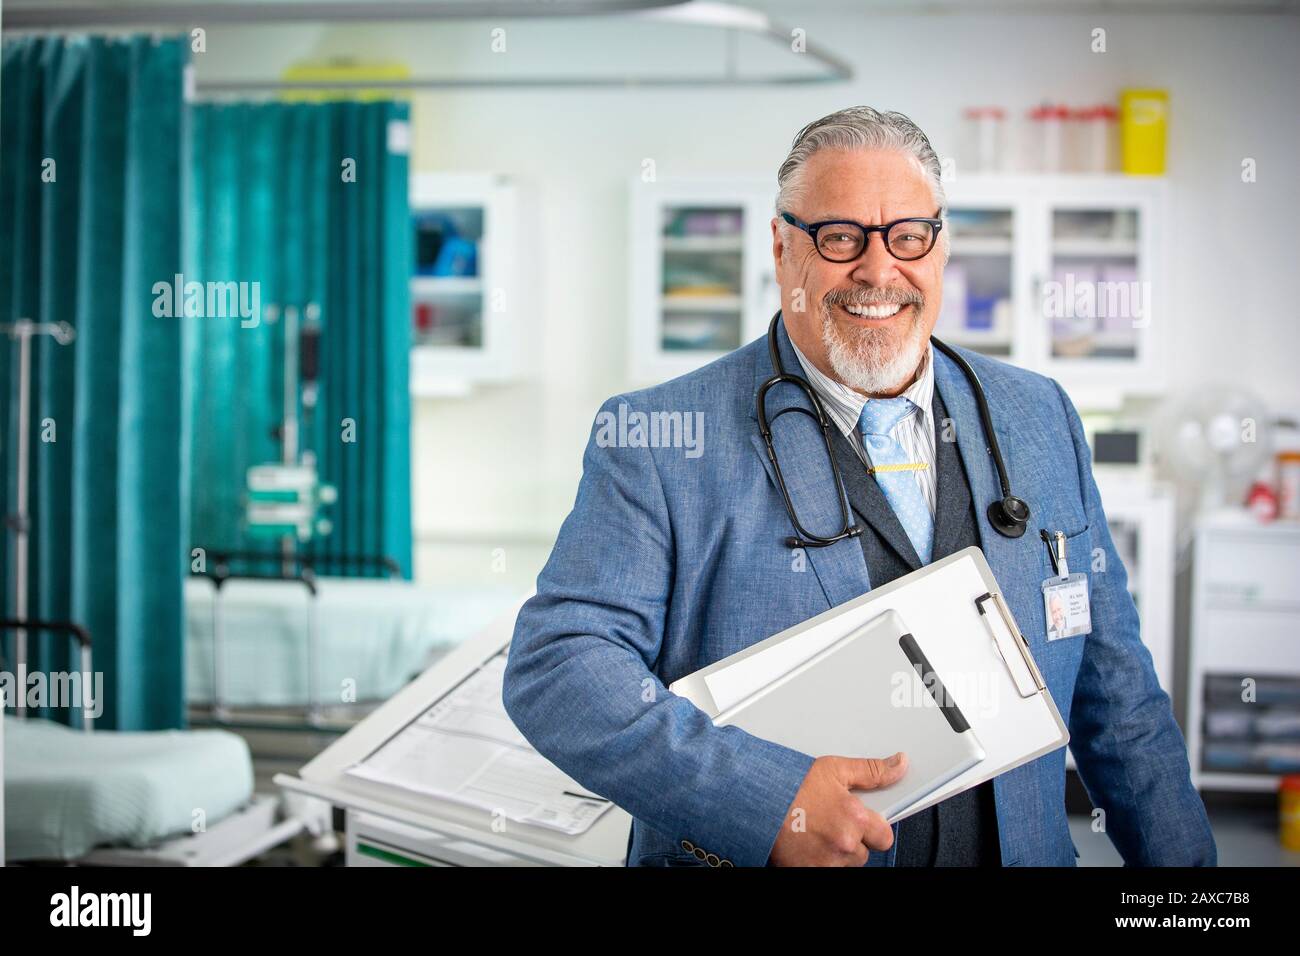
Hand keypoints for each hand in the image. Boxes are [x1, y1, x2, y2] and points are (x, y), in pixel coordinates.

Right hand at [768, 752, 907, 866]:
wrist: (755, 801)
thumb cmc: (789, 785)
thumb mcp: (833, 769)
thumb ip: (871, 771)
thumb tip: (898, 765)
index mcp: (855, 818)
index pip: (884, 836)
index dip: (873, 828)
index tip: (862, 822)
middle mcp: (844, 844)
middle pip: (862, 852)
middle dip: (851, 840)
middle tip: (830, 823)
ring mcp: (827, 862)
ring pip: (844, 863)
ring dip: (834, 852)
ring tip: (815, 832)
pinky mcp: (809, 872)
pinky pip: (825, 870)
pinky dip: (818, 860)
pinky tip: (806, 844)